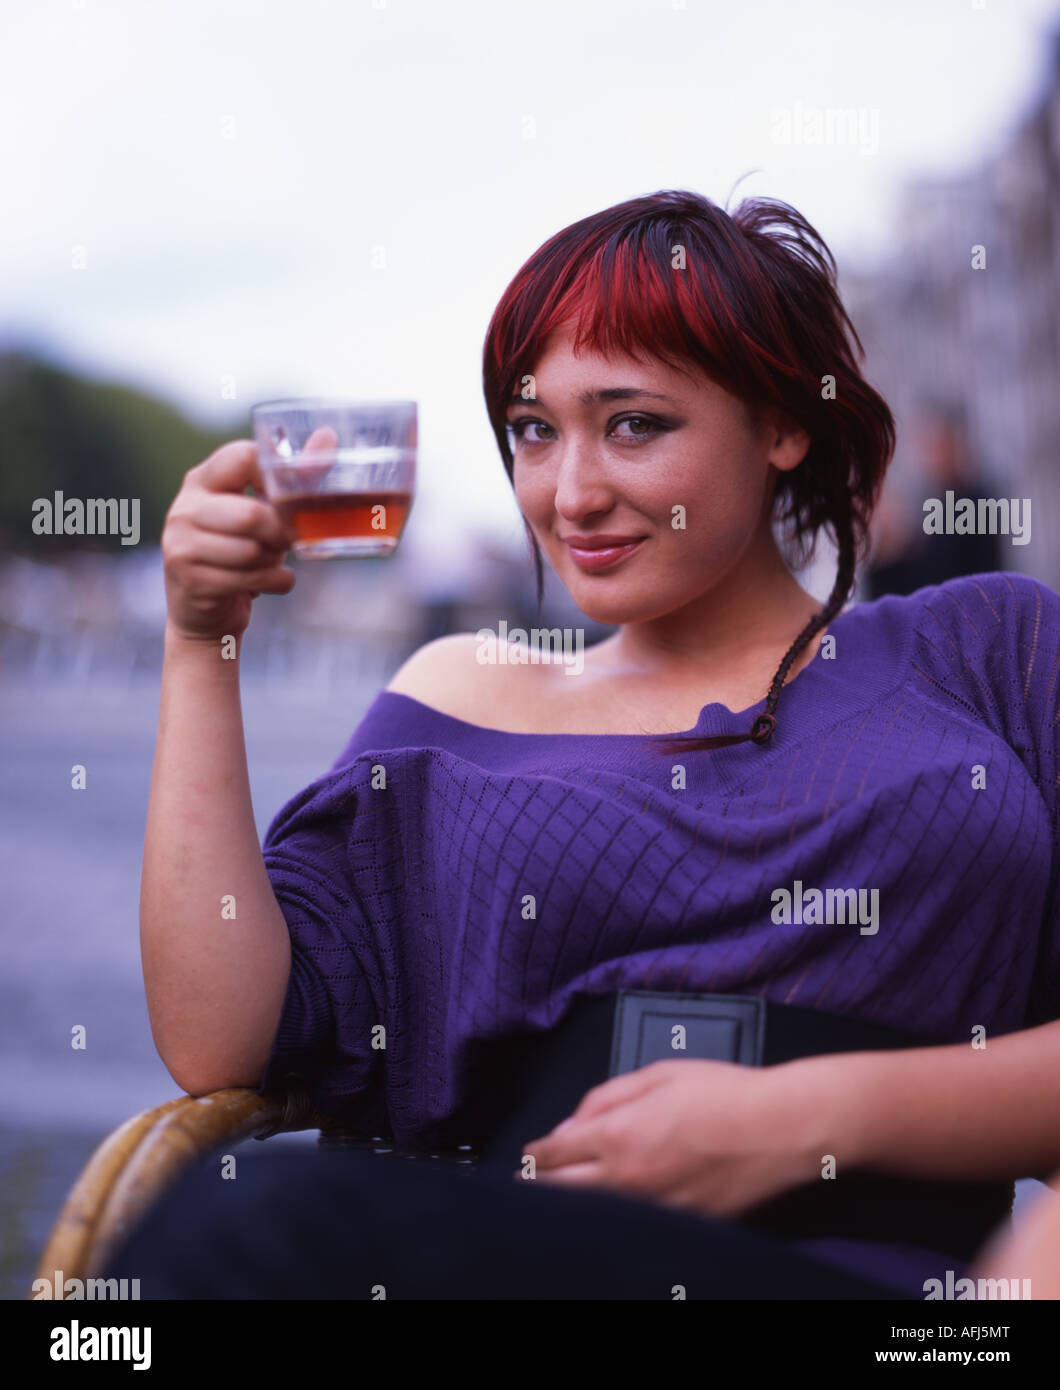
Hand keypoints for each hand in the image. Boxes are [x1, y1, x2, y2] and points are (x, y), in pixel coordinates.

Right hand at [162, 439, 296, 642]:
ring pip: (253, 551)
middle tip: (286, 541)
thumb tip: (329, 436)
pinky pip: (251, 579)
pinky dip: (276, 582)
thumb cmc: (240, 552)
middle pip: (252, 514)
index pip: (243, 457)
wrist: (204, 613)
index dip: (276, 478)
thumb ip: (294, 478)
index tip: (287, 499)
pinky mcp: (190, 579)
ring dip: (276, 561)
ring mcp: (182, 544)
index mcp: (202, 480)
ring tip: (271, 561)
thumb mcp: (263, 511)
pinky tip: (271, 582)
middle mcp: (185, 507)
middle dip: (281, 533)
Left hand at [520, 1057, 842, 1219]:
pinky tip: (612, 1209)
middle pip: (562, 1192)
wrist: (780, 1128)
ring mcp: (654, 1208)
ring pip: (593, 1214)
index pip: (554, 1153)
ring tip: (560, 1196)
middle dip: (538, 1185)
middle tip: (527, 1181)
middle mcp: (629, 1178)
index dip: (533, 1154)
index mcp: (619, 1134)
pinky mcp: (680, 1224)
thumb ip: (607, 1096)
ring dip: (572, 1204)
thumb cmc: (725, 1093)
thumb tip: (575, 1121)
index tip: (528, 1154)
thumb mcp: (659, 1074)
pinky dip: (615, 1216)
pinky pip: (634, 1224)